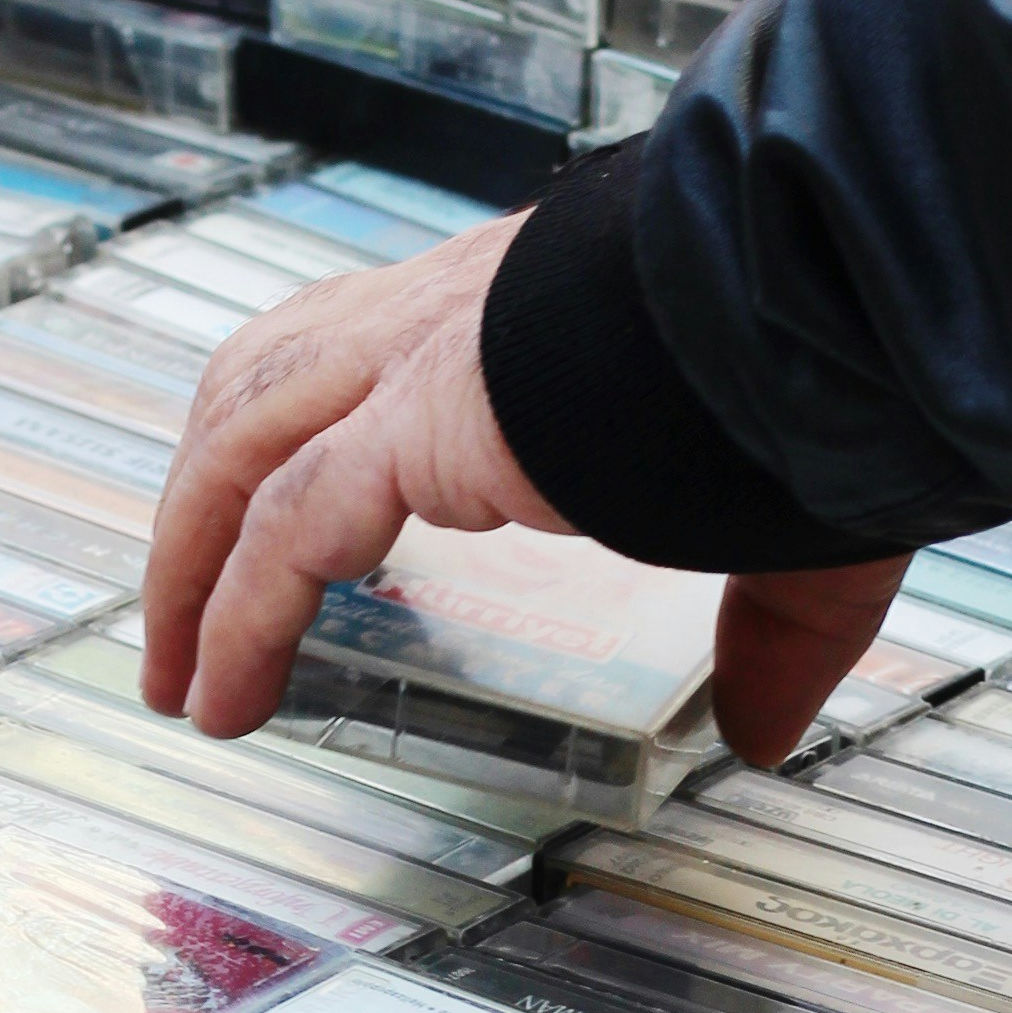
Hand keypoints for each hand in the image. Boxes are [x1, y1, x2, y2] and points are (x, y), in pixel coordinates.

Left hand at [139, 221, 912, 767]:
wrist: (832, 280)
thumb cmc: (827, 357)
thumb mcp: (786, 521)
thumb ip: (767, 634)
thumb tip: (765, 732)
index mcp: (523, 308)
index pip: (362, 349)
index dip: (301, 433)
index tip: (278, 525)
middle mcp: (450, 315)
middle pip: (260, 385)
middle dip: (203, 497)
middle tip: (183, 602)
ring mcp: (421, 358)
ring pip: (240, 448)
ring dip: (189, 565)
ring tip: (179, 675)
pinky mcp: (417, 420)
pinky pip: (284, 534)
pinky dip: (239, 617)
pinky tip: (226, 694)